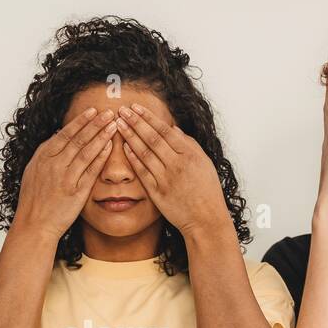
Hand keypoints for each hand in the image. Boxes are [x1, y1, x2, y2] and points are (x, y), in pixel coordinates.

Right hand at [13, 106, 116, 240]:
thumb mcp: (33, 171)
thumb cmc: (33, 200)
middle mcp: (54, 164)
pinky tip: (110, 147)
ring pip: (86, 151)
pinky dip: (100, 157)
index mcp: (43, 157)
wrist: (33, 225)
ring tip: (113, 125)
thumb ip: (47, 154)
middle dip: (95, 123)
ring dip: (101, 136)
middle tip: (109, 112)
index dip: (80, 121)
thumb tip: (59, 136)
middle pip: (78, 139)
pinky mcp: (76, 192)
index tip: (92, 110)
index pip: (65, 134)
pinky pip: (91, 170)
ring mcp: (65, 178)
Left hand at [114, 103, 230, 238]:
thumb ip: (189, 144)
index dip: (148, 117)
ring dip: (130, 137)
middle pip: (152, 138)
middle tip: (122, 110)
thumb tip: (173, 128)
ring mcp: (166, 179)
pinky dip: (133, 159)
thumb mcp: (204, 163)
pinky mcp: (158, 193)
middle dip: (135, 122)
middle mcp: (177, 164)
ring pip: (144, 153)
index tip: (135, 107)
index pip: (164, 130)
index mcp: (189, 154)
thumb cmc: (207, 191)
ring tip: (119, 125)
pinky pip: (143, 173)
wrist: (206, 220)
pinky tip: (124, 148)